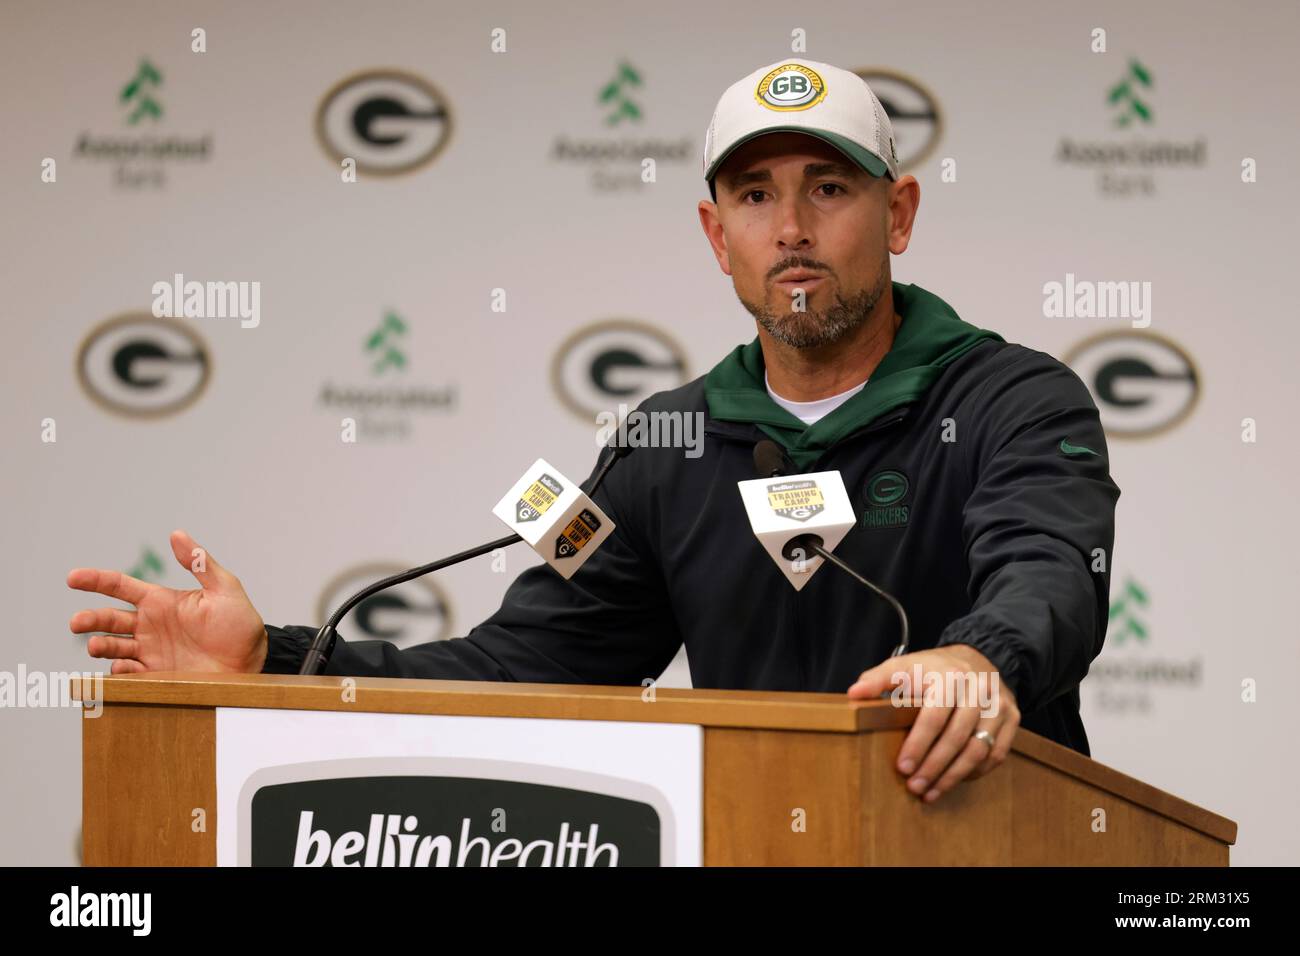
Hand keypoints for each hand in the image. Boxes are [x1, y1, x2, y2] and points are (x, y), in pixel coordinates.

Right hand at [67, 529, 267, 673]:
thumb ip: (200, 564)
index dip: (96, 580)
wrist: (254, 661)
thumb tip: (177, 534)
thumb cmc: (240, 624)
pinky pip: (130, 673)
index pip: (121, 586)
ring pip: (113, 646)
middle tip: (77, 622)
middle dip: (90, 619)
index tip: (72, 578)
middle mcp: (150, 625)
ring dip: (100, 646)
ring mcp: (151, 651)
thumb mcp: (224, 589)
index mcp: (161, 601)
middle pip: (109, 619)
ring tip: (96, 645)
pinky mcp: (157, 675)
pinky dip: (121, 671)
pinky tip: (122, 666)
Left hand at [847, 644, 1019, 802]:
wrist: (977, 658)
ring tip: (931, 792)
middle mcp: (979, 690)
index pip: (934, 716)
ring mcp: (999, 705)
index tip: (903, 767)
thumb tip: (854, 694)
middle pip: (957, 737)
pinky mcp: (1013, 718)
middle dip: (934, 767)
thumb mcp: (903, 665)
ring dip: (953, 776)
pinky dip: (974, 772)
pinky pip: (996, 754)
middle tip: (915, 787)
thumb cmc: (933, 668)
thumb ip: (878, 679)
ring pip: (979, 750)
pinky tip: (954, 780)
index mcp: (950, 676)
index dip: (918, 744)